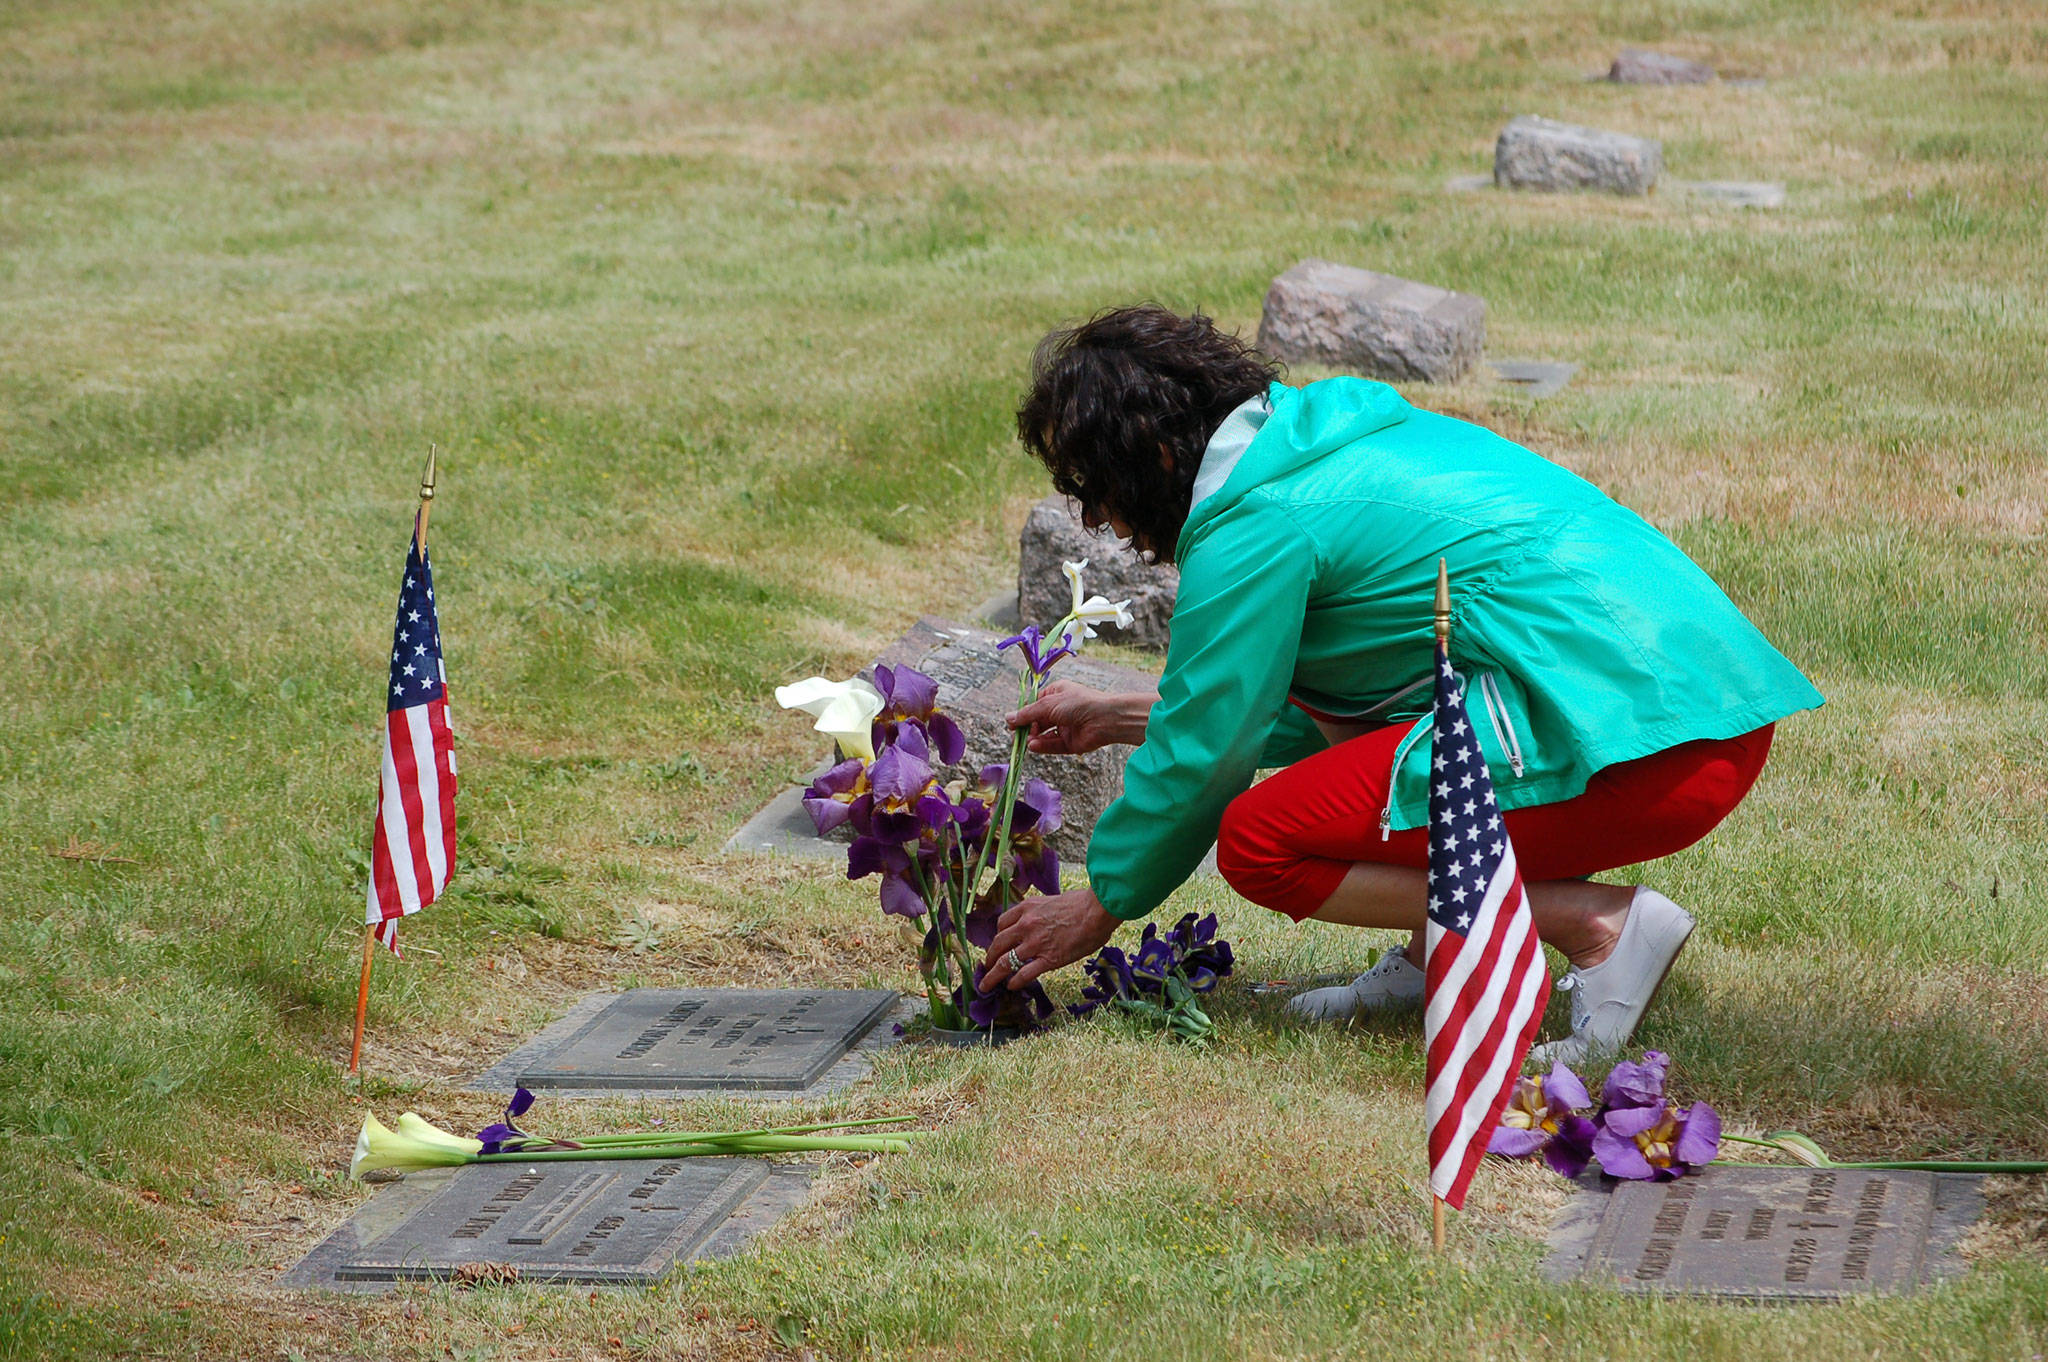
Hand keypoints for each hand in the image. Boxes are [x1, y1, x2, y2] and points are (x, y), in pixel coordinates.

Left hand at [979, 887, 1118, 990]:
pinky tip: (1011, 986)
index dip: (998, 936)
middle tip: (987, 965)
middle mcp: (1026, 925)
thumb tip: (1042, 923)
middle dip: (990, 957)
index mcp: (1027, 908)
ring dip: (993, 976)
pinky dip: (1014, 982)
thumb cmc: (1082, 903)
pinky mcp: (1049, 959)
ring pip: (1005, 962)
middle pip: (997, 944)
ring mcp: (1035, 943)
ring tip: (986, 985)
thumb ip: (1041, 913)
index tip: (999, 944)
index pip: (1002, 924)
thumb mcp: (1052, 901)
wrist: (1098, 911)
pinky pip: (1024, 974)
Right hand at [1006, 680, 1152, 754]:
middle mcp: (1060, 710)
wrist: (1105, 718)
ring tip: (1027, 741)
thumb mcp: (1048, 704)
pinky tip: (1034, 746)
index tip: (1011, 723)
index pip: (1034, 705)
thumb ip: (1028, 713)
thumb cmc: (1078, 703)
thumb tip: (1008, 718)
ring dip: (1035, 738)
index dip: (1023, 714)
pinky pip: (1053, 745)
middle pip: (1038, 721)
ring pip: (1044, 735)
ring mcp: (1066, 727)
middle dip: (1027, 728)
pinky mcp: (1070, 743)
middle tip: (1016, 735)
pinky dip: (1043, 746)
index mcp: (1056, 694)